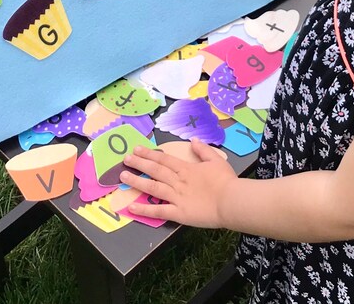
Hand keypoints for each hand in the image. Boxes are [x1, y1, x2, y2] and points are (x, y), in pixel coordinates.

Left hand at [120, 140, 237, 227]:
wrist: (231, 202)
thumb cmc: (226, 182)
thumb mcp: (217, 161)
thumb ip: (204, 150)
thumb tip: (194, 140)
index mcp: (186, 169)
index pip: (164, 159)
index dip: (149, 154)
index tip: (137, 149)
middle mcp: (178, 181)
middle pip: (155, 170)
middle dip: (139, 163)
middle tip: (125, 159)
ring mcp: (176, 197)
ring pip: (153, 187)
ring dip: (137, 181)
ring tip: (122, 177)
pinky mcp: (178, 213)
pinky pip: (159, 211)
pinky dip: (145, 210)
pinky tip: (132, 207)